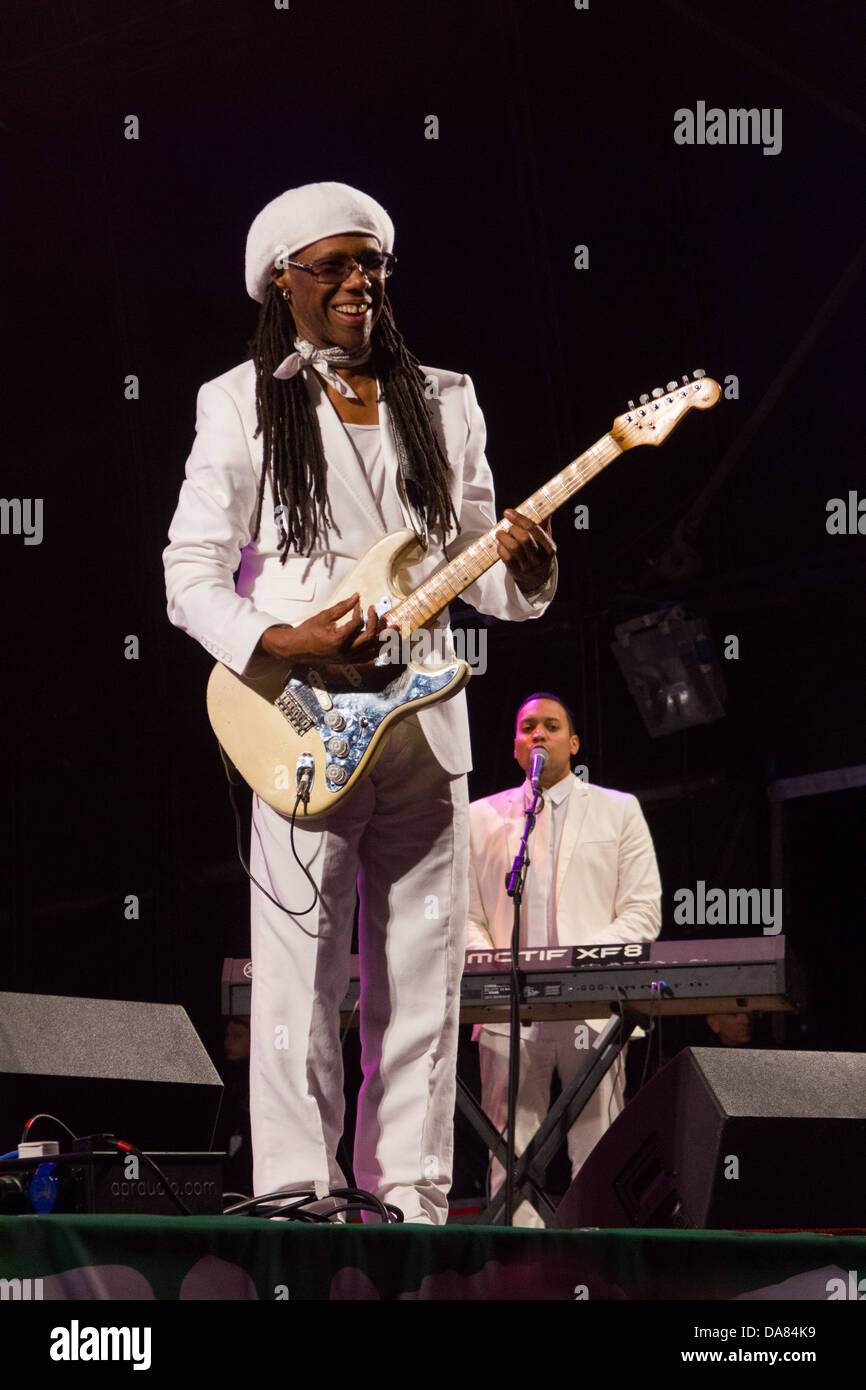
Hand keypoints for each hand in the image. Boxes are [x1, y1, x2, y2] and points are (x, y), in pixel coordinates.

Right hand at [260, 593, 384, 664]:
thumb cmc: (308, 631)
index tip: (360, 605)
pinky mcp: (348, 661)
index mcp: (338, 639)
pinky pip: (368, 658)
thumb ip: (342, 607)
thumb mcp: (324, 616)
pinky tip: (382, 643)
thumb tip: (357, 596)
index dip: (361, 611)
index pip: (358, 624)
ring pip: (373, 650)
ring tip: (393, 629)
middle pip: (371, 637)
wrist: (297, 649)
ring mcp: (348, 658)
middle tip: (382, 613)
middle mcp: (345, 651)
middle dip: (379, 623)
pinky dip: (377, 650)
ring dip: (384, 639)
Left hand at [496, 509, 555, 592]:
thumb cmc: (540, 552)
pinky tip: (501, 545)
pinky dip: (500, 548)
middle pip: (524, 538)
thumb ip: (543, 521)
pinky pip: (505, 557)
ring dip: (503, 537)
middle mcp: (539, 557)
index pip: (534, 529)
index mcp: (549, 547)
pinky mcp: (516, 571)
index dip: (519, 519)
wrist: (538, 578)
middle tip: (508, 527)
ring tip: (501, 534)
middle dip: (513, 528)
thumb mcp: (545, 539)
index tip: (508, 512)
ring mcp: (527, 566)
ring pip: (513, 547)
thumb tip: (543, 501)